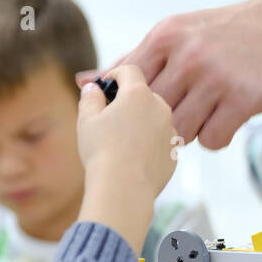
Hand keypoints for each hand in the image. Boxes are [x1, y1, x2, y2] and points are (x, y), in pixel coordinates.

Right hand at [76, 66, 177, 252]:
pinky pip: (161, 142)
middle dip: (128, 102)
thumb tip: (93, 89)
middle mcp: (160, 108)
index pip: (129, 70)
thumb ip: (90, 97)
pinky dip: (150, 145)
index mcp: (138, 94)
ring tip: (122, 142)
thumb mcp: (87, 120)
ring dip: (141, 123)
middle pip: (144, 95)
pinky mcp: (174, 154)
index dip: (114, 75)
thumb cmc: (102, 153)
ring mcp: (170, 132)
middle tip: (110, 118)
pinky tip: (133, 159)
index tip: (105, 87)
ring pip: (154, 119)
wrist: (123, 190)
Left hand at [108, 0, 261, 149]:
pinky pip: (211, 140)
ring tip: (210, 110)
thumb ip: (138, 60)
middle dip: (163, 122)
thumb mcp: (183, 33)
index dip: (128, 108)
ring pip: (179, 132)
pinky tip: (229, 116)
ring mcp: (213, 78)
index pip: (124, 83)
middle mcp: (186, 55)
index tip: (138, 117)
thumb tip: (87, 81)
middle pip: (151, 114)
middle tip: (187, 110)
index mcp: (166, 36)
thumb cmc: (236, 33)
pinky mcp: (240, 100)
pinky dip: (218, 136)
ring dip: (192, 130)